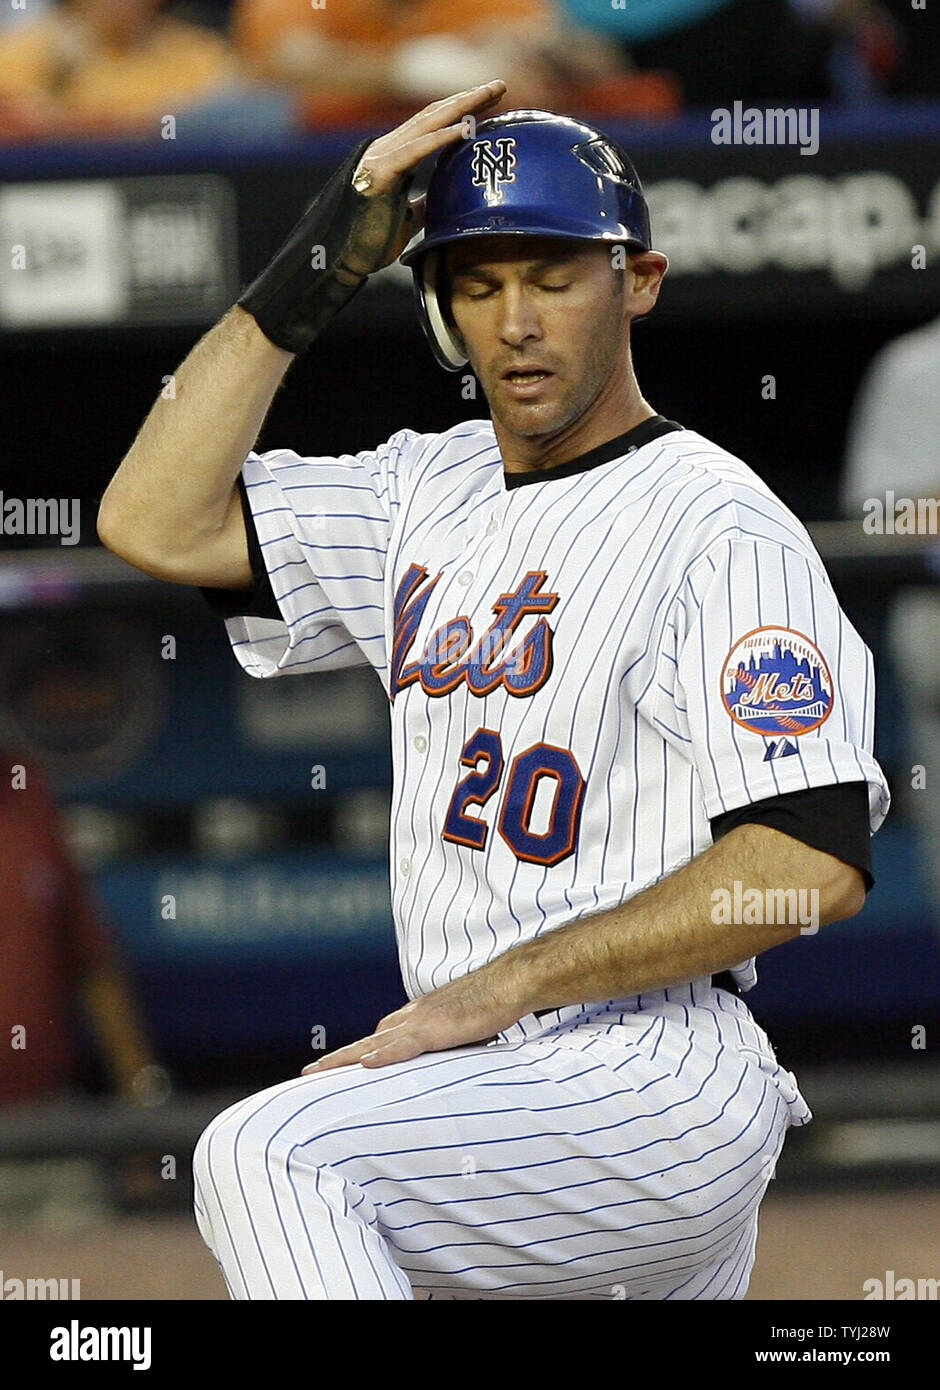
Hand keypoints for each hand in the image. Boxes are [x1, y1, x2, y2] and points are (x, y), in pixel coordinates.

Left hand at [302, 968, 521, 1073]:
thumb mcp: (459, 1029)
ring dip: (344, 1058)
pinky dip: (383, 1055)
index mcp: (416, 1017)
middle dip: (336, 1058)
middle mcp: (411, 1017)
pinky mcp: (435, 1028)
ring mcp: (420, 1022)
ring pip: (373, 1043)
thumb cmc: (489, 1005)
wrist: (507, 983)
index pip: (377, 1036)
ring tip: (318, 1072)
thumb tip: (441, 1064)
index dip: (354, 1053)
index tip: (334, 1066)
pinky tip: (365, 1066)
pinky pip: (403, 1046)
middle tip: (308, 1073)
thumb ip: (443, 1044)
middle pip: (365, 1040)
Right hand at [341, 80, 506, 273]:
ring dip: (462, 107)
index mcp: (398, 158)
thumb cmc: (372, 240)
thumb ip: (426, 202)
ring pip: (428, 123)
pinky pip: (415, 151)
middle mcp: (390, 149)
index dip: (462, 110)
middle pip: (435, 115)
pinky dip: (441, 138)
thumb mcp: (410, 218)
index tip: (492, 101)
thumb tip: (447, 196)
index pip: (434, 125)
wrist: (344, 259)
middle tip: (499, 85)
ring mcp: (384, 158)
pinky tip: (465, 128)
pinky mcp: (380, 174)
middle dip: (469, 99)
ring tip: (490, 93)